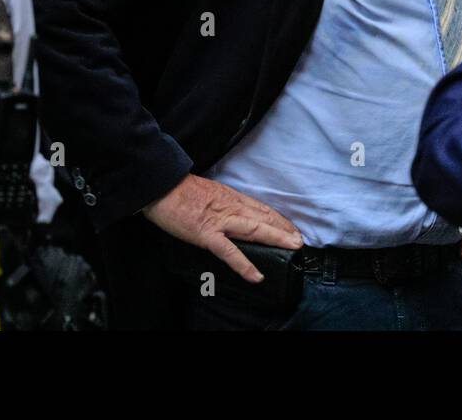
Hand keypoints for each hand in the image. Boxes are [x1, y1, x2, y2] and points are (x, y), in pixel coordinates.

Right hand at [142, 174, 303, 283]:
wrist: (161, 186)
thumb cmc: (180, 191)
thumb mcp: (208, 193)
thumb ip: (223, 203)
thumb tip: (232, 212)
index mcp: (230, 197)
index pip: (260, 208)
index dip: (278, 218)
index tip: (291, 227)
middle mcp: (231, 207)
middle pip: (263, 217)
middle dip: (284, 228)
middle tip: (300, 240)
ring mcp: (221, 221)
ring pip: (255, 229)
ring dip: (276, 237)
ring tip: (293, 247)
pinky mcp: (207, 234)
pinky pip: (229, 252)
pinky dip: (244, 264)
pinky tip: (256, 275)